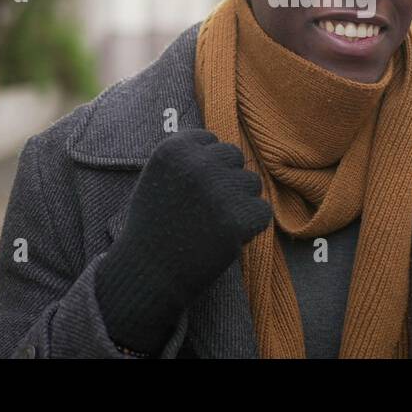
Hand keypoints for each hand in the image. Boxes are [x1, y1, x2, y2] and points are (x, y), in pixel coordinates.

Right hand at [95, 130, 271, 352]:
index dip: (205, 166)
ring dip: (239, 201)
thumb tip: (223, 148)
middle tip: (206, 208)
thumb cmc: (154, 225)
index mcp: (175, 148)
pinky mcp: (238, 218)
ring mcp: (220, 190)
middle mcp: (198, 163)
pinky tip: (225, 237)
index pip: (210, 140)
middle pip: (234, 156)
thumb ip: (188, 157)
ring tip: (213, 223)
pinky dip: (250, 226)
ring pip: (252, 183)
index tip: (191, 189)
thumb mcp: (158, 177)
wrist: (149, 271)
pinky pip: (262, 211)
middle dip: (226, 179)